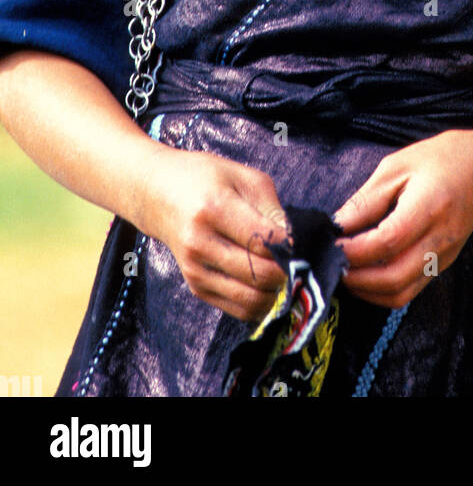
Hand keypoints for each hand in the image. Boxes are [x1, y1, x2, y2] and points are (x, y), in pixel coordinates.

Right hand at [141, 147, 289, 322]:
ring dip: (277, 293)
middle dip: (288, 272)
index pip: (264, 241)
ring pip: (251, 299)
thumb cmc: (206, 179)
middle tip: (300, 263)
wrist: (158, 195)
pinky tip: (270, 287)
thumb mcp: (243, 177)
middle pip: (259, 273)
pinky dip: (261, 304)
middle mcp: (200, 243)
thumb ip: (271, 209)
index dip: (291, 245)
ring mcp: (195, 270)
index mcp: (214, 208)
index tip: (302, 241)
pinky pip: (238, 309)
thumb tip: (296, 243)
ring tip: (288, 275)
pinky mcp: (196, 287)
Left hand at [332, 129, 472, 309]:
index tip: (330, 243)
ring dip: (367, 290)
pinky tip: (365, 273)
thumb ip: (366, 200)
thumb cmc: (440, 160)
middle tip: (332, 263)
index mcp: (429, 207)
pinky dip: (382, 290)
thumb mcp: (397, 166)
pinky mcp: (441, 266)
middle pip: (395, 278)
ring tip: (345, 271)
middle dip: (356, 279)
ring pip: (401, 293)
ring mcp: (443, 257)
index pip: (388, 241)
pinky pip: (409, 290)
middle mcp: (439, 239)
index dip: (354, 249)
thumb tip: (335, 226)